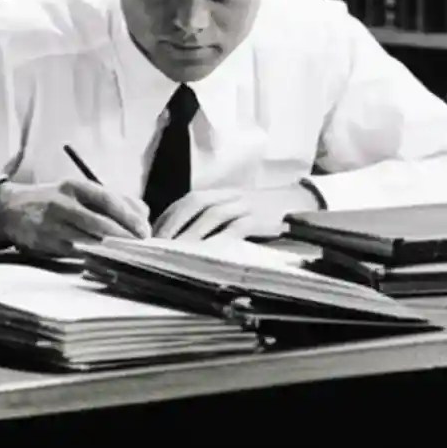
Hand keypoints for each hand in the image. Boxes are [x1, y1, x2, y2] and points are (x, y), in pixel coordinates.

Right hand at [0, 179, 151, 257]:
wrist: (11, 210)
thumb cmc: (55, 200)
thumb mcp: (78, 191)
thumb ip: (111, 199)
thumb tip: (143, 213)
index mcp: (76, 186)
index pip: (109, 200)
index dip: (129, 216)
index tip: (145, 231)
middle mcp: (64, 204)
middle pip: (101, 224)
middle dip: (124, 237)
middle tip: (142, 247)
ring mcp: (53, 225)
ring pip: (90, 241)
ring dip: (112, 250)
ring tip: (129, 255)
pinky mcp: (46, 243)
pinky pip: (76, 254)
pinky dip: (95, 258)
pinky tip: (108, 262)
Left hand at [152, 183, 320, 241]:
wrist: (297, 203)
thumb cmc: (259, 213)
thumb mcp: (231, 211)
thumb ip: (207, 221)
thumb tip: (176, 240)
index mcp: (217, 193)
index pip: (184, 202)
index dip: (166, 218)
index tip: (149, 238)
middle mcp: (227, 196)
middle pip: (193, 204)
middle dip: (173, 225)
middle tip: (156, 246)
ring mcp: (244, 206)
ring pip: (211, 216)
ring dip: (191, 234)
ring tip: (175, 252)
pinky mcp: (259, 219)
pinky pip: (236, 229)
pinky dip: (220, 240)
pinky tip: (207, 254)